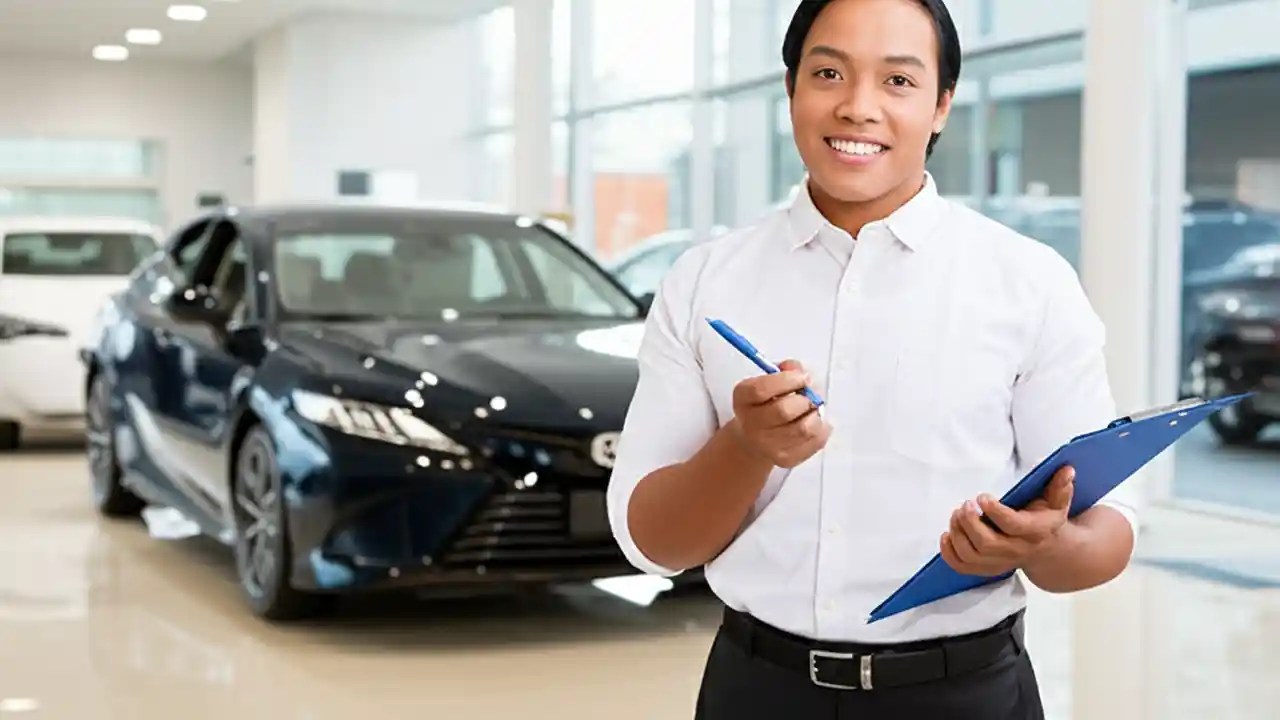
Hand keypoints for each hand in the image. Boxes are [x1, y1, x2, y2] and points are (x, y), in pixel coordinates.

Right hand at [729, 360, 830, 468]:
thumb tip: (802, 374)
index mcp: (743, 398)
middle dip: (805, 399)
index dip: (788, 380)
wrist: (755, 438)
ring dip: (816, 414)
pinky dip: (822, 429)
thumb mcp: (770, 379)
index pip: (761, 390)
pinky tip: (815, 422)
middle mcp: (750, 424)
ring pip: (804, 428)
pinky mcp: (786, 460)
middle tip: (810, 396)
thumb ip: (788, 369)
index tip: (803, 378)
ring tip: (813, 409)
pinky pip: (815, 442)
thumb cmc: (767, 402)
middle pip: (783, 411)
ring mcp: (767, 446)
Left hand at [940, 466, 1075, 576]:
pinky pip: (963, 567)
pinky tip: (947, 535)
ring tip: (957, 514)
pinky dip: (949, 553)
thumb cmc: (1046, 519)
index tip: (982, 497)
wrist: (1048, 548)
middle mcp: (1018, 550)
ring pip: (972, 556)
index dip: (994, 511)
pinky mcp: (987, 568)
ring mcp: (1001, 562)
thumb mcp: (1058, 501)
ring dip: (958, 534)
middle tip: (965, 505)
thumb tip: (1066, 470)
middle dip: (970, 522)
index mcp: (1035, 531)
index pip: (1012, 525)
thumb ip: (1061, 485)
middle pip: (987, 544)